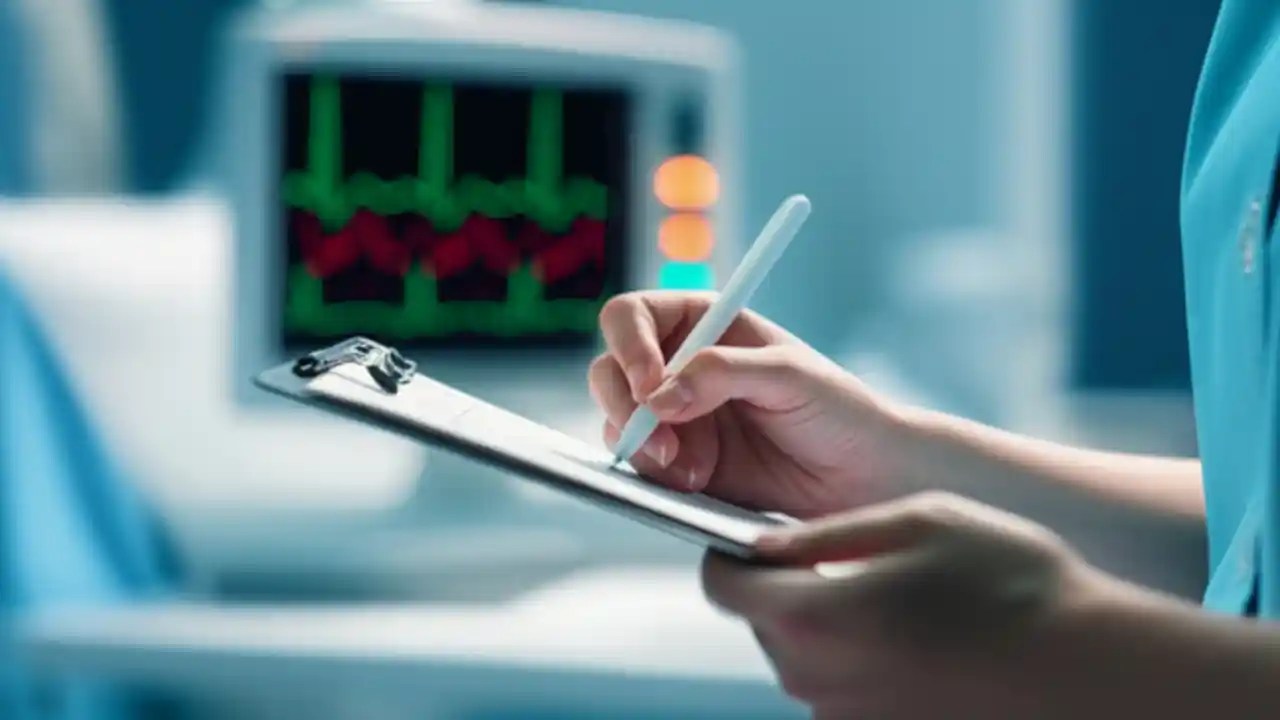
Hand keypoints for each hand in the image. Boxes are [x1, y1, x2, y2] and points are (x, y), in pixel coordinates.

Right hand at [589, 291, 905, 517]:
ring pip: (618, 424)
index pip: (632, 316)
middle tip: (661, 442)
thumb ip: (723, 373)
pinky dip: (656, 476)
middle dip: (626, 408)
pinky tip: (698, 483)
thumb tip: (660, 395)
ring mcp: (675, 417)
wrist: (862, 478)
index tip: (650, 383)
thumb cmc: (837, 410)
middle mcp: (678, 365)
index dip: (629, 346)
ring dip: (644, 448)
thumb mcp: (790, 377)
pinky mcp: (678, 464)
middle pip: (609, 371)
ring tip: (694, 471)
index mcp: (702, 323)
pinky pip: (639, 466)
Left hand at [702, 491, 1109, 719]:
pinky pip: (843, 690)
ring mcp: (848, 719)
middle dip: (786, 588)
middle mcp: (817, 682)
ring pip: (803, 659)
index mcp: (814, 617)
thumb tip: (761, 542)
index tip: (755, 538)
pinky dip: (862, 662)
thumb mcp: (918, 523)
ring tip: (898, 601)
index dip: (730, 553)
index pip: (722, 585)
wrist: (1091, 673)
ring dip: (827, 626)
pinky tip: (916, 641)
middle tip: (846, 561)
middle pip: (762, 624)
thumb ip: (823, 533)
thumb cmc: (1011, 583)